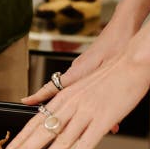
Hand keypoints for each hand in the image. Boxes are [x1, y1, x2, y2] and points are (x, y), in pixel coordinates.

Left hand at [4, 54, 149, 148]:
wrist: (131, 62)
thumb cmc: (111, 75)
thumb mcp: (83, 88)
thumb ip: (75, 105)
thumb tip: (73, 121)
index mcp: (64, 97)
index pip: (36, 120)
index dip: (22, 136)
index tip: (11, 148)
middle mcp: (70, 105)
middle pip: (42, 131)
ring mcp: (85, 113)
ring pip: (60, 141)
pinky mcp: (102, 120)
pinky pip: (85, 145)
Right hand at [22, 17, 137, 105]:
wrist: (124, 27)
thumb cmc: (119, 45)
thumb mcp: (116, 75)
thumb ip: (109, 97)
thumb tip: (111, 121)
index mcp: (78, 71)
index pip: (51, 86)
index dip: (38, 96)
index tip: (25, 101)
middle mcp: (76, 68)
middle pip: (57, 88)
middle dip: (50, 102)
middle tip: (45, 113)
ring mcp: (81, 65)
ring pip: (70, 86)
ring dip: (68, 98)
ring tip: (73, 112)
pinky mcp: (89, 63)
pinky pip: (80, 80)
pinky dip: (81, 91)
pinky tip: (93, 98)